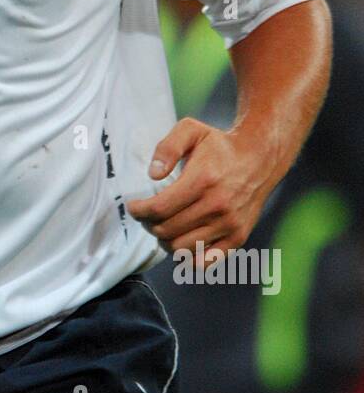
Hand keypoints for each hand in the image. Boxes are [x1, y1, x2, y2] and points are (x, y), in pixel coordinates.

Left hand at [125, 116, 273, 255]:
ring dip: (165, 240)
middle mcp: (218, 206)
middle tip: (147, 215)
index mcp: (203, 180)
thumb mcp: (191, 130)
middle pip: (167, 230)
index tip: (134, 207)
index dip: (139, 211)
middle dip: (149, 224)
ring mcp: (229, 224)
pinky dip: (187, 258)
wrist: (259, 159)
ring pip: (181, 248)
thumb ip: (167, 148)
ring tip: (163, 226)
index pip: (159, 208)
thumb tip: (153, 175)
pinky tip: (181, 241)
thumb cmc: (219, 146)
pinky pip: (205, 262)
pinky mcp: (238, 237)